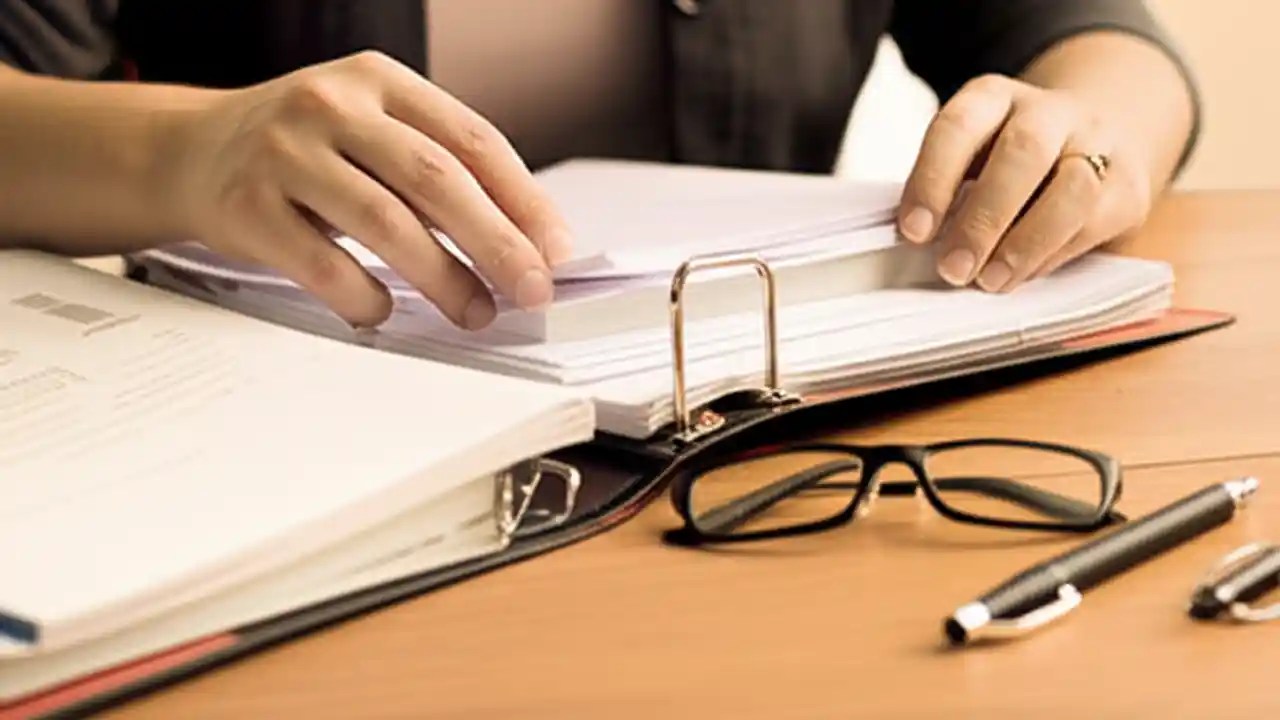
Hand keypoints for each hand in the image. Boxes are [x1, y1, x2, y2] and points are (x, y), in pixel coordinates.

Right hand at [165, 50, 571, 328]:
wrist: (187, 150)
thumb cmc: (302, 149)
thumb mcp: (370, 131)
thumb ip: (435, 171)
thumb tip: (522, 242)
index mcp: (379, 79)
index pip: (473, 139)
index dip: (524, 200)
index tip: (556, 250)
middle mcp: (332, 105)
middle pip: (437, 179)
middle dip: (496, 243)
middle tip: (530, 290)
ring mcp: (284, 153)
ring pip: (385, 222)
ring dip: (443, 278)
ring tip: (474, 311)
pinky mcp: (246, 206)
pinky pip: (322, 264)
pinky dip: (364, 297)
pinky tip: (384, 313)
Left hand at [896, 74, 1152, 291]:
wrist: (1100, 137)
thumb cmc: (1011, 161)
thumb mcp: (971, 158)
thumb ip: (947, 191)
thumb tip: (920, 241)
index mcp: (995, 97)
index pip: (960, 125)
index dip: (933, 179)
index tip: (913, 231)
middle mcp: (1050, 111)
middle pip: (1024, 151)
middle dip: (984, 217)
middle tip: (953, 267)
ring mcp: (1098, 144)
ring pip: (1072, 188)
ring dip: (1024, 243)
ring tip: (989, 279)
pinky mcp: (1128, 187)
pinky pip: (1094, 223)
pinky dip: (1051, 255)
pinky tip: (1021, 274)